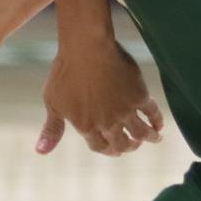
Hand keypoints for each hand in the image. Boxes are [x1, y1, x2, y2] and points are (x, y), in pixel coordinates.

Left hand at [36, 36, 163, 156]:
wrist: (86, 48)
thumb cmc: (65, 73)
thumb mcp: (53, 102)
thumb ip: (52, 129)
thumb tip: (40, 152)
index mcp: (86, 126)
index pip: (100, 146)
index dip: (108, 150)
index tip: (114, 150)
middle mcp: (107, 123)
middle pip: (122, 143)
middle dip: (128, 147)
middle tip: (133, 145)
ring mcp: (124, 110)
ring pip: (141, 132)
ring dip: (148, 138)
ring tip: (155, 138)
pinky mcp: (139, 96)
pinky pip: (152, 113)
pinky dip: (158, 121)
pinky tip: (159, 124)